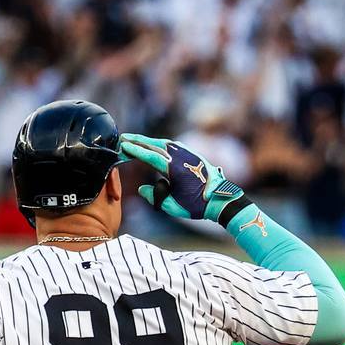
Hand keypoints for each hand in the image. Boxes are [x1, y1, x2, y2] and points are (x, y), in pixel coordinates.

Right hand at [119, 133, 248, 223]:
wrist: (220, 199)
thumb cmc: (197, 205)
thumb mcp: (172, 206)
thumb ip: (154, 196)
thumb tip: (143, 188)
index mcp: (174, 169)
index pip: (151, 156)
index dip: (136, 150)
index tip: (124, 146)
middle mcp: (181, 157)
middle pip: (155, 145)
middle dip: (138, 141)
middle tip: (124, 138)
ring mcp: (188, 154)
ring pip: (164, 143)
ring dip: (149, 141)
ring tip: (136, 141)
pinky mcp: (192, 155)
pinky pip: (173, 146)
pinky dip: (161, 144)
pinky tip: (155, 145)